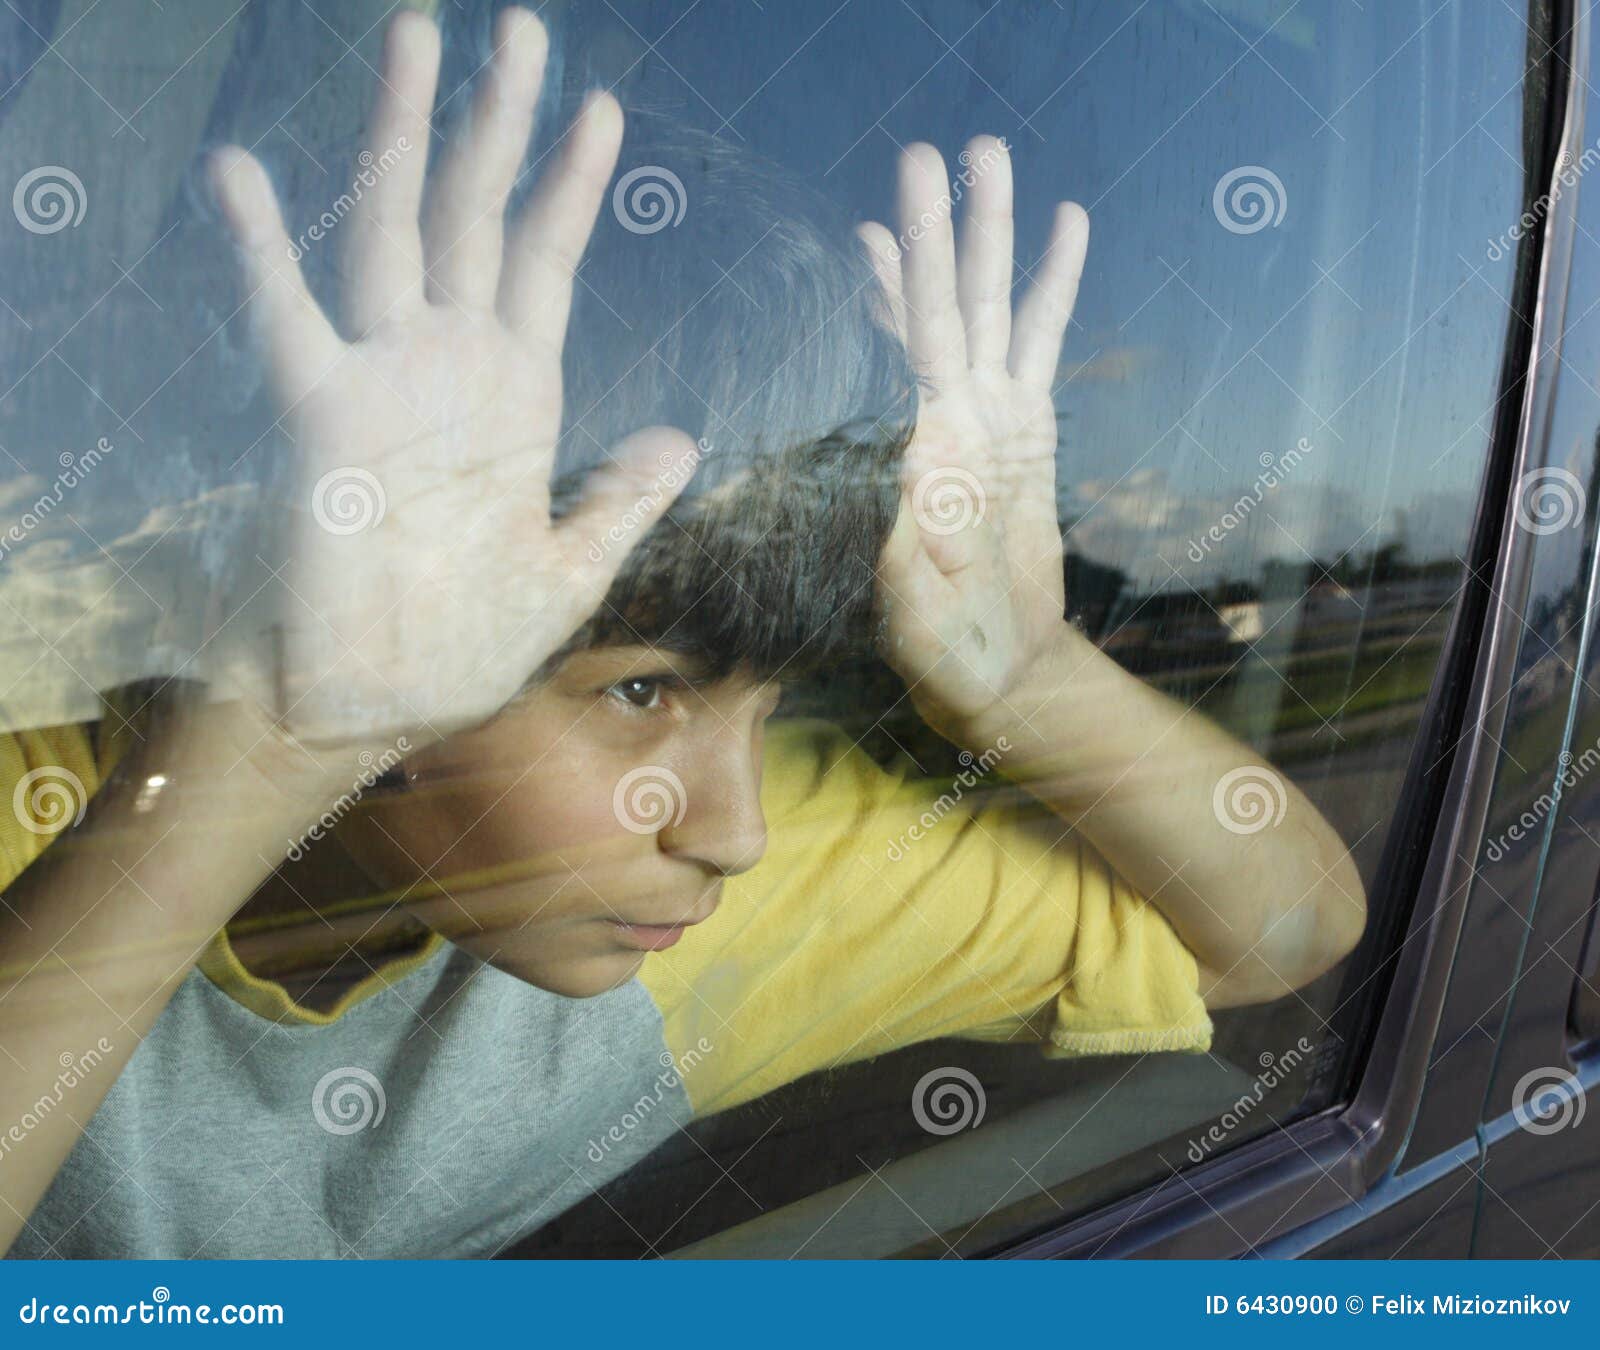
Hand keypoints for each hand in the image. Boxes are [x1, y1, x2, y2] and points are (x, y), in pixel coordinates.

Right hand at [207, 9, 693, 770]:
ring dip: (404, 133)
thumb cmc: (468, 644)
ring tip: (415, 35)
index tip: (602, 111)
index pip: (545, 263)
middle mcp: (449, 366)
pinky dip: (261, 245)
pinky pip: (286, 314)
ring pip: (394, 227)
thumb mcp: (568, 570)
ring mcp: (383, 378)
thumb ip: (618, 499)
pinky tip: (242, 169)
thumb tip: (682, 437)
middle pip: (476, 216)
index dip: (571, 187)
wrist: (379, 702)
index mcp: (514, 397)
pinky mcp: (321, 413)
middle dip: (498, 124)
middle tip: (520, 32)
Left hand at [859, 137, 1087, 743]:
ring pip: (994, 311)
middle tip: (933, 153)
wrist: (999, 669)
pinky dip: (1055, 286)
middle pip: (947, 311)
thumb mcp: (920, 620)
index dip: (894, 294)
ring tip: (992, 158)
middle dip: (942, 234)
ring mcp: (990, 420)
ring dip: (994, 237)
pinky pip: (1042, 343)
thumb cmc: (947, 655)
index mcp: (921, 458)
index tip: (873, 230)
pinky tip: (1067, 225)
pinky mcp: (1028, 429)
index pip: (905, 362)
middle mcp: (950, 424)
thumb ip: (912, 560)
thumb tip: (909, 479)